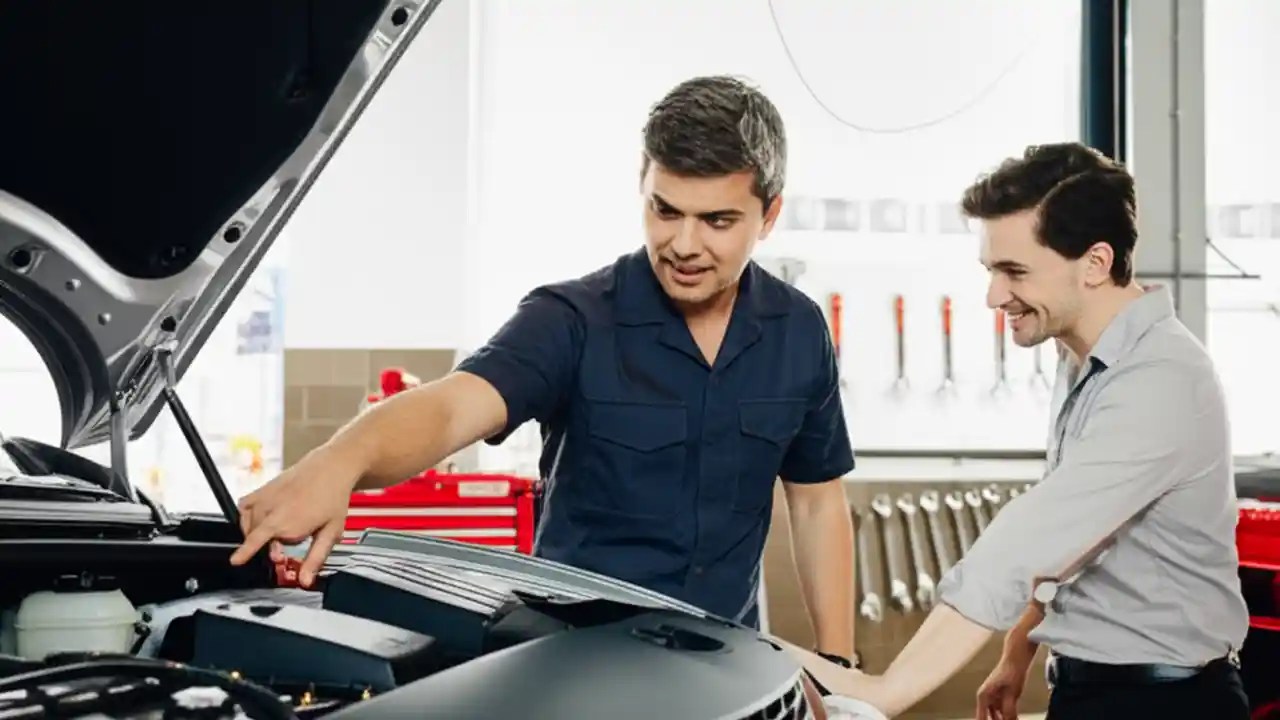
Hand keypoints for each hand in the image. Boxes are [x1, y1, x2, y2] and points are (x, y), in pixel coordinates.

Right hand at [228, 444, 364, 586]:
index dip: (249, 553)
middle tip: (280, 551)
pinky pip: (244, 505)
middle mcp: (272, 510)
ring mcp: (265, 497)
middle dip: (266, 547)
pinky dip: (245, 516)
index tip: (236, 561)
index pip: (260, 542)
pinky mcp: (263, 488)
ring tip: (273, 535)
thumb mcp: (331, 533)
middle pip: (256, 537)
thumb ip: (315, 559)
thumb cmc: (333, 497)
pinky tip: (256, 520)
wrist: (332, 467)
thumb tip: (305, 581)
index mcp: (287, 523)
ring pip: (247, 522)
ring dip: (255, 533)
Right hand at [975, 656, 1030, 719]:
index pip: (981, 719)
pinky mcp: (1002, 698)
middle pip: (988, 719)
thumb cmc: (1011, 673)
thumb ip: (1009, 711)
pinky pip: (1004, 713)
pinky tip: (1015, 719)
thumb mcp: (1011, 694)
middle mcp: (986, 698)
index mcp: (983, 697)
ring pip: (997, 717)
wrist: (1017, 659)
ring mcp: (994, 698)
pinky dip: (1009, 718)